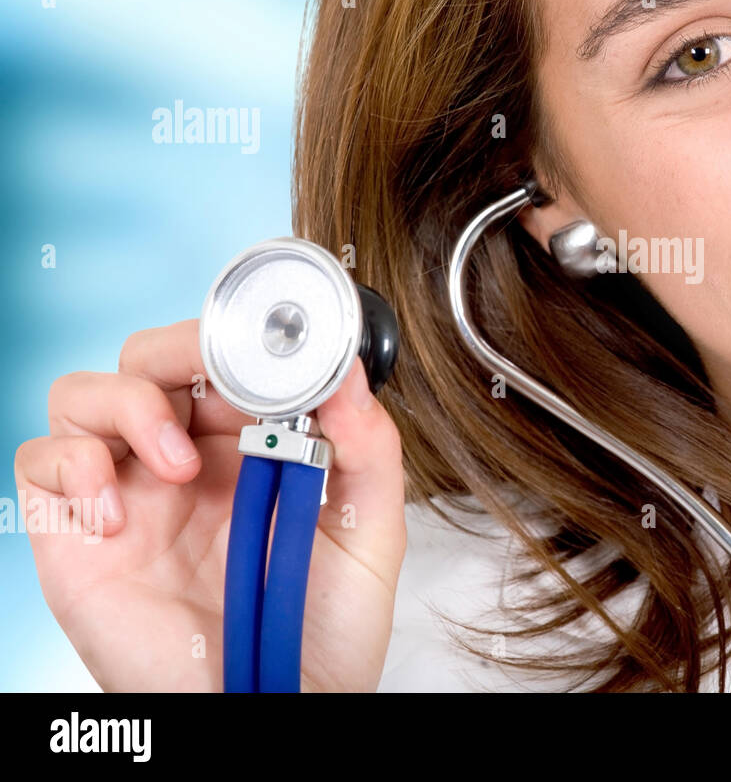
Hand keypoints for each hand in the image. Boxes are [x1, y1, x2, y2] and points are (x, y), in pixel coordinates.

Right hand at [15, 319, 406, 690]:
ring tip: (179, 468)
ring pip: (83, 393)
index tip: (277, 354)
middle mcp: (186, 460)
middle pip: (149, 358)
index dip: (240, 343)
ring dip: (126, 404)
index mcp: (253, 445)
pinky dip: (72, 465)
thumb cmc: (323, 630)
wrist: (286, 708)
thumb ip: (369, 450)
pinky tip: (122, 514)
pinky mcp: (78, 538)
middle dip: (178, 351)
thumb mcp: (368, 532)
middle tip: (220, 390)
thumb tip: (352, 376)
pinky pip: (40, 462)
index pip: (224, 358)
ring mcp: (129, 495)